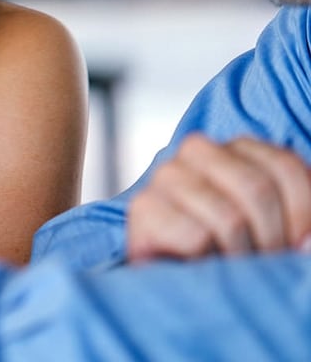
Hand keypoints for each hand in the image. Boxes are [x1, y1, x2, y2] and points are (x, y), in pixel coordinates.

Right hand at [127, 133, 310, 260]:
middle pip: (255, 188)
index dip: (302, 216)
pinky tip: (197, 264)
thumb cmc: (236, 254)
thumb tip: (308, 243)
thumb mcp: (280, 229)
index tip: (294, 245)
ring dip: (238, 256)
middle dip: (269, 239)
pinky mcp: (143, 209)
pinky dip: (206, 262)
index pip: (284, 166)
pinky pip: (195, 237)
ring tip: (229, 265)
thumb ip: (301, 226)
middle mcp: (196, 151)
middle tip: (258, 261)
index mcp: (235, 149)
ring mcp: (165, 176)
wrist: (183, 288)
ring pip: (228, 217)